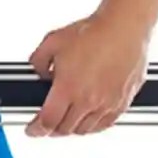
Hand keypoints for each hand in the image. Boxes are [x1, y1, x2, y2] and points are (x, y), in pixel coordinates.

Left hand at [26, 14, 149, 137]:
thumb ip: (38, 61)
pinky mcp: (123, 101)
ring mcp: (107, 103)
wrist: (124, 27)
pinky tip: (88, 120)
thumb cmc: (94, 32)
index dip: (36, 129)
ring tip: (66, 122)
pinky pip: (105, 124)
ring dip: (72, 129)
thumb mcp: (52, 41)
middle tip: (47, 125)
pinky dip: (93, 126)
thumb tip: (38, 72)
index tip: (32, 130)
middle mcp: (88, 100)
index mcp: (68, 88)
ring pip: (85, 129)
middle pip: (65, 129)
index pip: (48, 121)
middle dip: (51, 130)